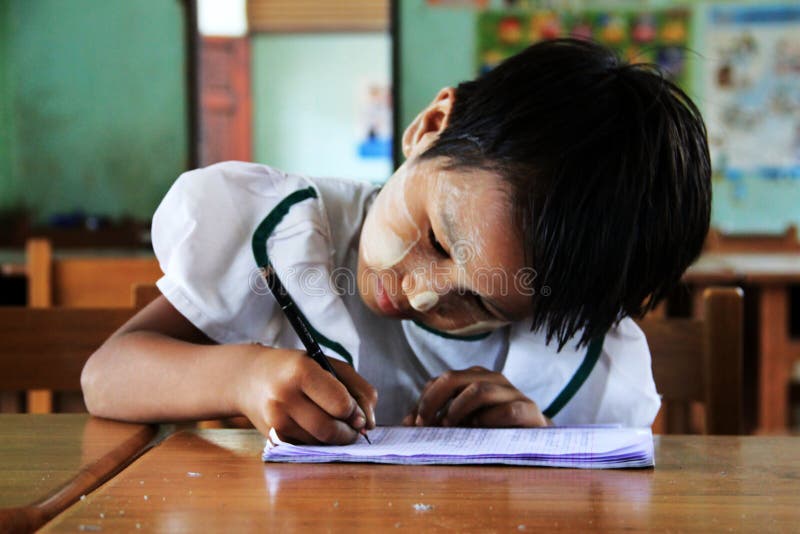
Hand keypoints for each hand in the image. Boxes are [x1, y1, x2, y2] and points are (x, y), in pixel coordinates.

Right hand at [238, 346, 377, 444]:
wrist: (249, 378)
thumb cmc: (297, 368)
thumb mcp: (330, 365)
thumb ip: (359, 389)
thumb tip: (369, 425)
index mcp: (301, 372)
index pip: (340, 405)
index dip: (356, 412)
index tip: (358, 412)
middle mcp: (283, 397)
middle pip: (330, 430)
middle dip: (348, 432)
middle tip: (352, 426)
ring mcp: (274, 420)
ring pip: (319, 443)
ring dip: (333, 438)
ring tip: (329, 419)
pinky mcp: (271, 438)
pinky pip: (307, 448)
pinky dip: (317, 441)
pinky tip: (311, 425)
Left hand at [401, 366, 548, 427]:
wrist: (535, 438)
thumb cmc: (493, 427)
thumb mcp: (462, 421)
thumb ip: (436, 420)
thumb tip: (405, 425)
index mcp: (473, 377)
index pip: (440, 380)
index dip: (424, 401)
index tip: (414, 424)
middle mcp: (491, 378)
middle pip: (453, 378)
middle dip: (433, 402)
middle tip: (425, 425)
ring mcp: (511, 392)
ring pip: (478, 390)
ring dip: (458, 410)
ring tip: (450, 428)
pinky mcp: (528, 410)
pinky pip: (507, 410)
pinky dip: (489, 420)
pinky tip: (479, 430)